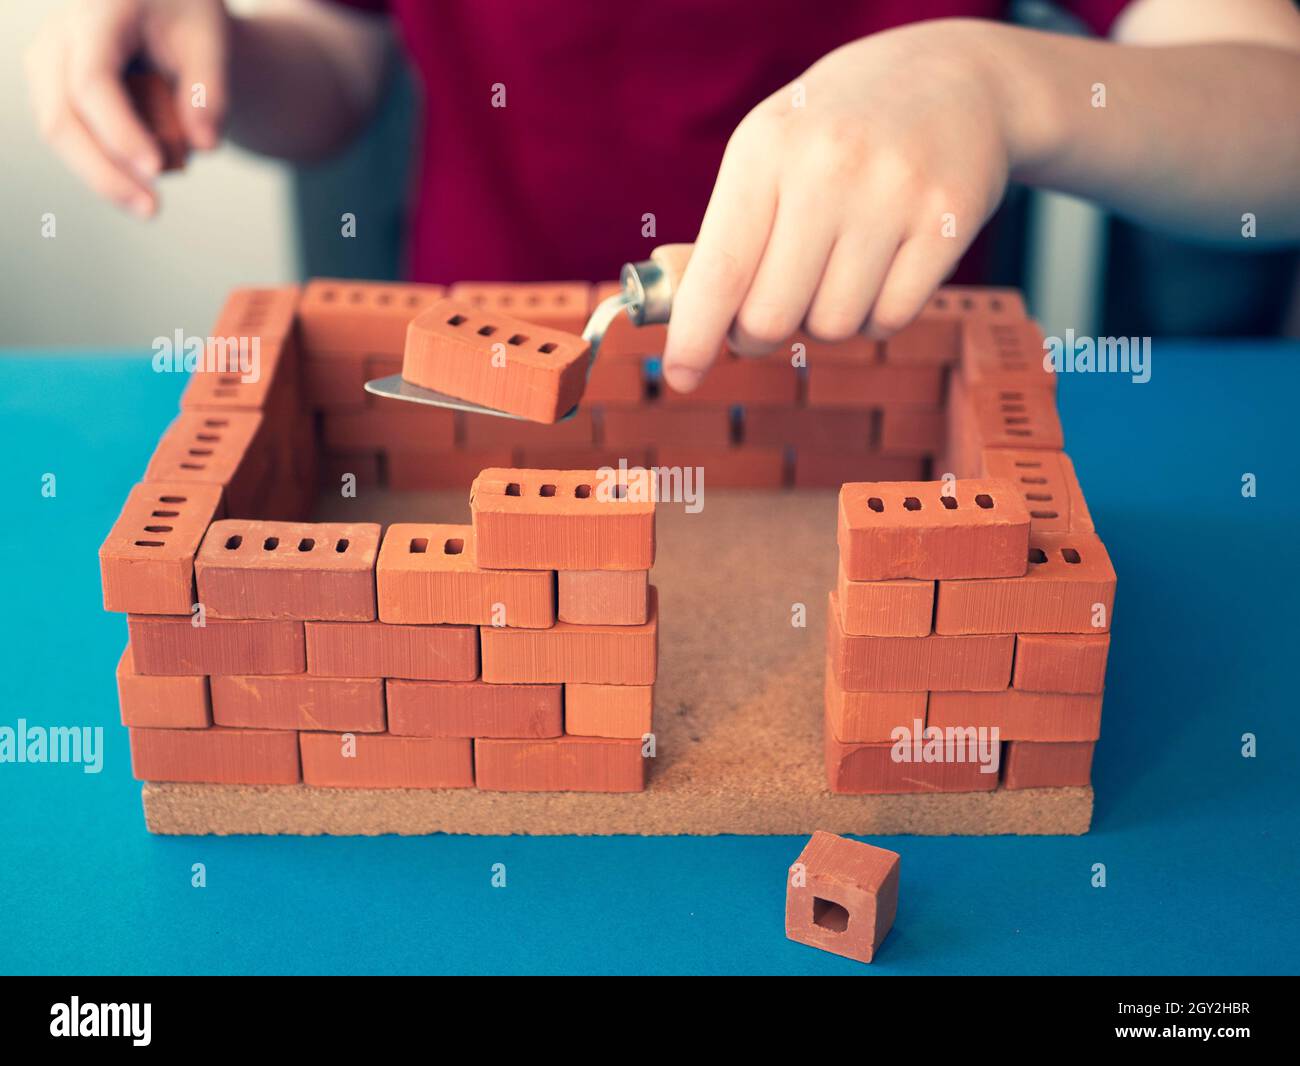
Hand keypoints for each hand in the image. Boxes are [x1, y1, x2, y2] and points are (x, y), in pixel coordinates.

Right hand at [24, 0, 229, 216]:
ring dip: (101, 176)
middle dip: (104, 173)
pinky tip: (136, 187)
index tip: (157, 170)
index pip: (93, 81)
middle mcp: (59, 36)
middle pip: (61, 116)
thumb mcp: (212, 40)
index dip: (120, 132)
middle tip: (152, 211)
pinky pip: (68, 136)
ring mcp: (47, 62)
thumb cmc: (186, 15)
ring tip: (149, 207)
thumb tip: (206, 145)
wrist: (161, 2)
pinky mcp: (52, 87)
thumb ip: (212, 91)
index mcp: (98, 12)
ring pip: (56, 133)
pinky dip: (101, 165)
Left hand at [662, 20, 1018, 391]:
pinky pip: (890, 320)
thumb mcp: (768, 152)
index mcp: (764, 150)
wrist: (952, 78)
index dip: (694, 336)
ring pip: (832, 326)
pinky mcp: (947, 222)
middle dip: (757, 333)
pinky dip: (877, 315)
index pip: (719, 270)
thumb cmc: (835, 134)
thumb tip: (688, 323)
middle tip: (766, 312)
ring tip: (837, 267)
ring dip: (824, 319)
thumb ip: (726, 234)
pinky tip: (883, 267)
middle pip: (771, 317)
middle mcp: (827, 168)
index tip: (680, 376)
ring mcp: (892, 194)